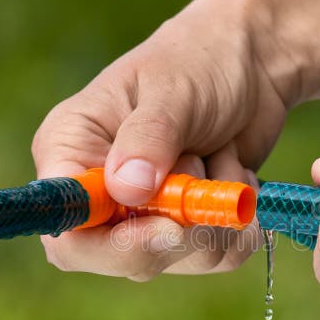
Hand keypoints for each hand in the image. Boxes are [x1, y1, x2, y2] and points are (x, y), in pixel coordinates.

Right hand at [31, 0, 286, 278]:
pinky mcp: (189, 227)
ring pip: (181, 259)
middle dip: (180, 230)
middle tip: (210, 182)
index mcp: (71, 151)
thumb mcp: (172, 90)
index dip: (112, 244)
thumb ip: (149, 139)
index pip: (67, 227)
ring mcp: (147, 215)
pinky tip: (236, 173)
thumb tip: (128, 191)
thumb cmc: (199, 60)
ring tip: (221, 156)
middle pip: (123, 258)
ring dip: (216, 212)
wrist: (252, 66)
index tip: (168, 225)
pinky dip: (240, 221)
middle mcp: (102, 193)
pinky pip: (218, 255)